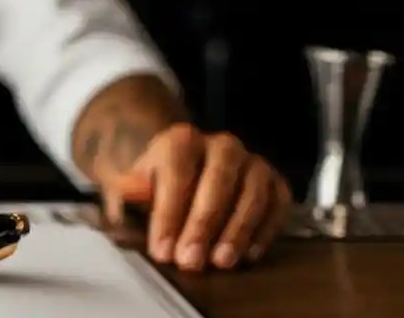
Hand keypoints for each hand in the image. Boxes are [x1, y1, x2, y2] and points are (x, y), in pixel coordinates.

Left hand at [105, 124, 291, 271]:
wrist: (184, 177)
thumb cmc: (156, 188)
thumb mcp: (130, 187)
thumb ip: (126, 189)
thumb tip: (133, 190)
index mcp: (182, 141)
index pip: (177, 174)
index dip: (169, 215)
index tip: (162, 251)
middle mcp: (222, 146)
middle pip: (217, 182)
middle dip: (202, 225)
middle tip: (190, 261)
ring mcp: (252, 162)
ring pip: (252, 194)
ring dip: (237, 231)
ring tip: (221, 262)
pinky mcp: (275, 183)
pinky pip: (278, 204)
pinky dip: (265, 230)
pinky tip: (249, 255)